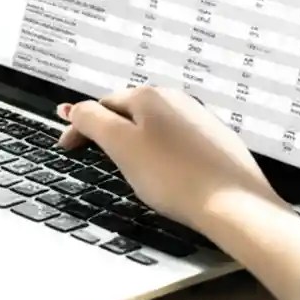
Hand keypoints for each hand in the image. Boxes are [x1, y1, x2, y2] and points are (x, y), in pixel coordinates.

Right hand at [56, 86, 286, 228]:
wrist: (232, 204)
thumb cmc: (176, 177)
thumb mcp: (121, 146)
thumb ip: (92, 121)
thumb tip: (75, 108)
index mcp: (150, 96)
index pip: (102, 105)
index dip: (80, 125)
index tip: (66, 146)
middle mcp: (177, 100)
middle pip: (130, 111)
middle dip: (107, 128)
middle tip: (89, 149)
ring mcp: (200, 119)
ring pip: (155, 125)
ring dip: (135, 138)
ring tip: (125, 163)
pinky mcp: (216, 142)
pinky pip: (178, 140)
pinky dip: (161, 151)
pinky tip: (164, 171)